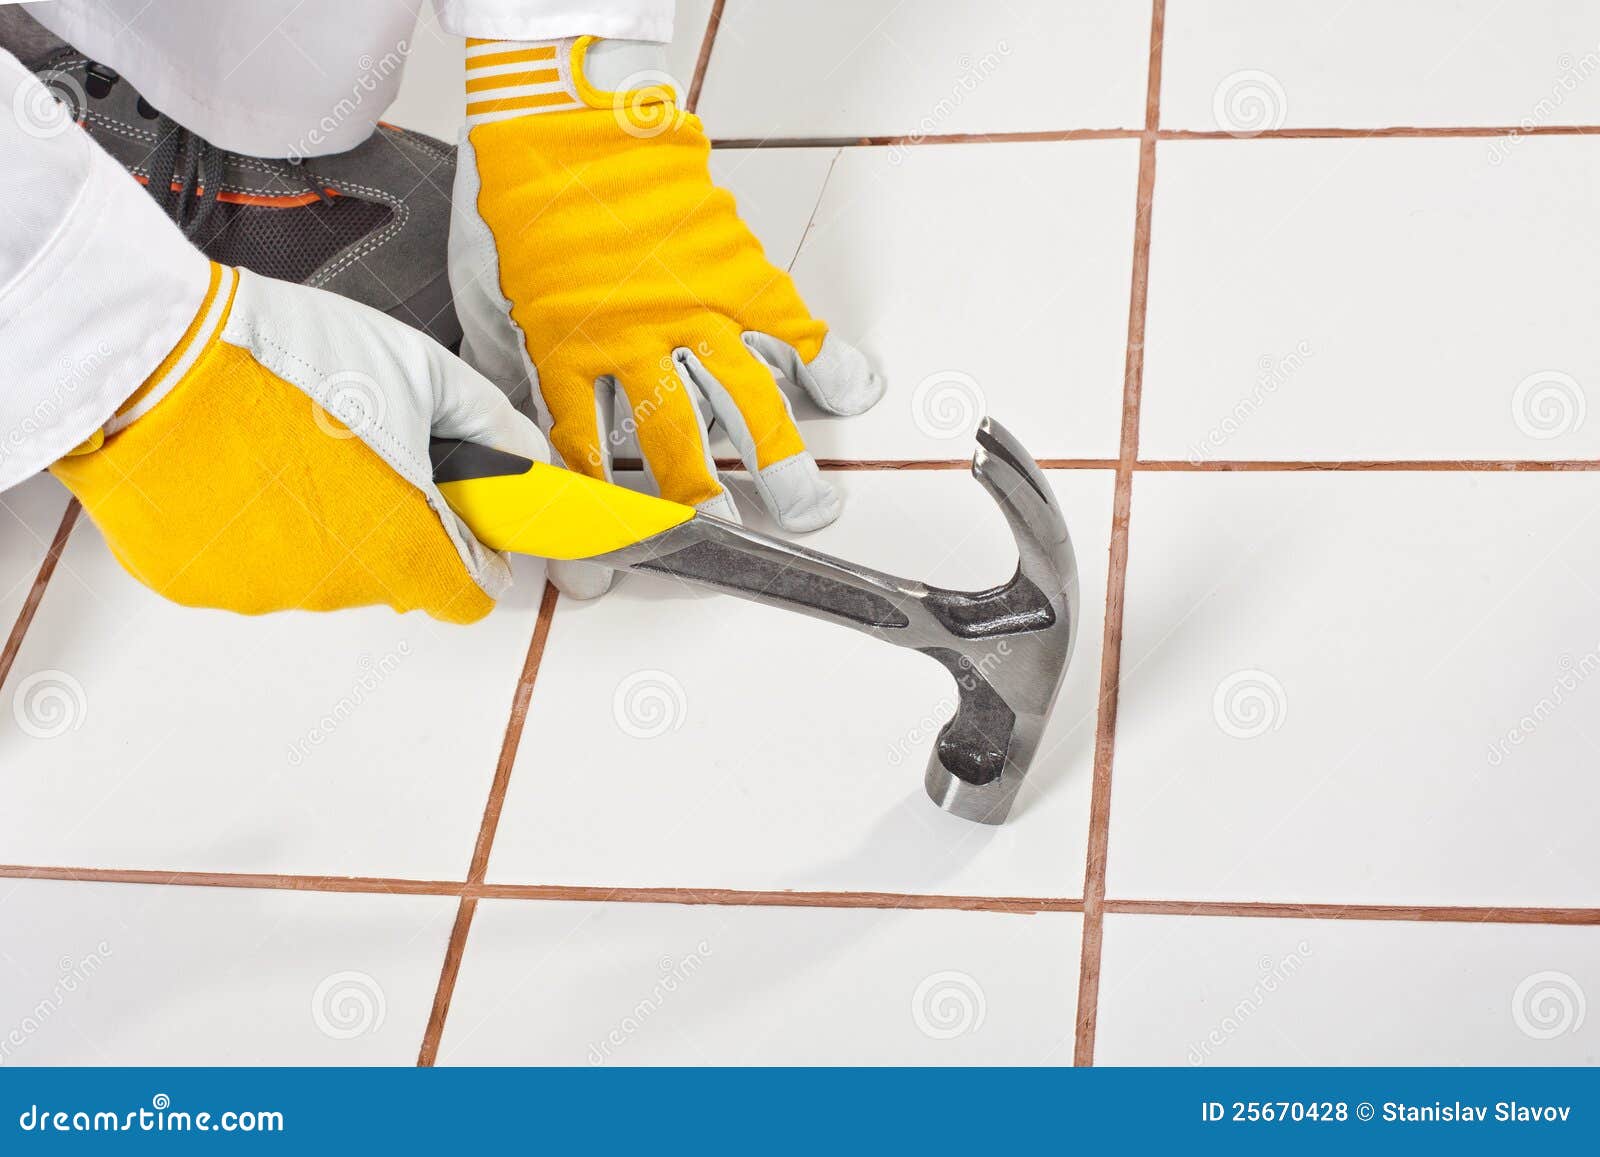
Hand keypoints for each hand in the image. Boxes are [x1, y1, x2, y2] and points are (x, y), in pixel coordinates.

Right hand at [51, 263, 547, 623]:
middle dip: (393, 520)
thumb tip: (531, 460)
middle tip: (362, 449)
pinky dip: (252, 524)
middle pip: (394, 573)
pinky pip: (247, 562)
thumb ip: (492, 427)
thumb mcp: (422, 372)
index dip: (475, 553)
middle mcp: (338, 588)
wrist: (155, 356)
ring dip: (319, 521)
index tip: (463, 518)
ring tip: (285, 444)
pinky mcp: (198, 584)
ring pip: (318, 567)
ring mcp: (264, 592)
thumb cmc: (288, 360)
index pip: (470, 595)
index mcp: (404, 549)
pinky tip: (238, 465)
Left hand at [448, 36, 883, 596]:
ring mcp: (695, 309)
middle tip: (718, 548)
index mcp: (566, 355)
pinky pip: (794, 328)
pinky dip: (829, 364)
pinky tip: (853, 397)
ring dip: (783, 466)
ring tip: (810, 510)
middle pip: (676, 452)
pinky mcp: (738, 270)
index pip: (582, 466)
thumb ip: (507, 374)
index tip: (594, 578)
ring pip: (747, 406)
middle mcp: (637, 345)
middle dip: (697, 514)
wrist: (567, 115)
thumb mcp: (486, 296)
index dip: (589, 531)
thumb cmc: (523, 198)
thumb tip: (514, 439)